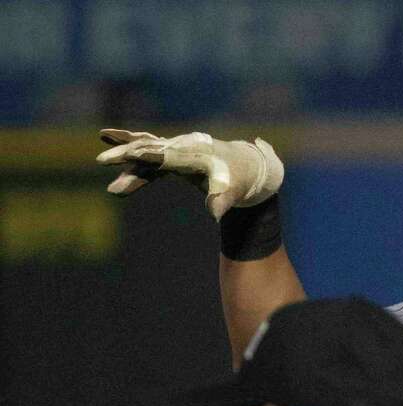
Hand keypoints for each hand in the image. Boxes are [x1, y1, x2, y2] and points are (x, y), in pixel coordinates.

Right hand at [96, 130, 283, 219]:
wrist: (244, 166)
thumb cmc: (237, 180)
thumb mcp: (232, 191)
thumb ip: (221, 201)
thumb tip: (215, 215)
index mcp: (195, 156)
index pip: (169, 157)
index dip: (150, 156)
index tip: (132, 154)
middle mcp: (182, 148)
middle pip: (150, 150)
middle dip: (128, 154)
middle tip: (104, 160)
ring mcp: (176, 148)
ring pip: (145, 149)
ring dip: (123, 154)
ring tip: (101, 159)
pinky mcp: (172, 153)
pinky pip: (147, 149)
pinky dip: (129, 146)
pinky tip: (106, 137)